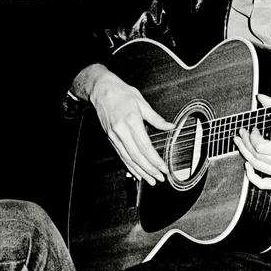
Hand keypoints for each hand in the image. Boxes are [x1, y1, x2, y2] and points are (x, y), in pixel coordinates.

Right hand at [81, 66, 172, 183]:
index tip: (163, 168)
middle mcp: (121, 131)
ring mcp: (114, 136)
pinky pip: (121, 156)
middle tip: (159, 179)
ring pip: (128, 159)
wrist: (101, 90)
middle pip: (137, 157)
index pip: (145, 147)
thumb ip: (156, 118)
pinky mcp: (110, 138)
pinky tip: (136, 173)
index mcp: (131, 122)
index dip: (155, 161)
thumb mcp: (142, 102)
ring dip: (140, 172)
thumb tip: (169, 126)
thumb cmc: (121, 93)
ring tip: (150, 181)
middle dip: (149, 170)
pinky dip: (129, 166)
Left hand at [235, 94, 270, 187]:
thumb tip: (261, 98)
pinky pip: (263, 184)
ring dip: (245, 154)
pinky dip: (252, 175)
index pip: (261, 146)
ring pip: (257, 167)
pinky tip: (248, 164)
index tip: (254, 128)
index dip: (252, 136)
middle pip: (256, 156)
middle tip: (241, 133)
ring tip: (241, 143)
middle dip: (245, 143)